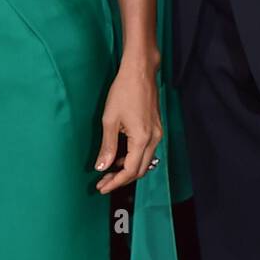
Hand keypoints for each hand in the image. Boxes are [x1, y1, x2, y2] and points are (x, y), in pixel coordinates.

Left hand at [93, 58, 162, 193]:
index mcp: (142, 138)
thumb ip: (107, 146)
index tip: (102, 187)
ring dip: (128, 169)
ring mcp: (157, 133)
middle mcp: (154, 138)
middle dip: (122, 179)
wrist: (140, 71)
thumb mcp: (110, 120)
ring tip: (109, 171)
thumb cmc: (124, 91)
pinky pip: (147, 150)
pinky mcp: (156, 127)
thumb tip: (102, 167)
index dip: (116, 182)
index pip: (130, 170)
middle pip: (140, 170)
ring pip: (145, 161)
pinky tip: (121, 156)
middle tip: (104, 182)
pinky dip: (134, 158)